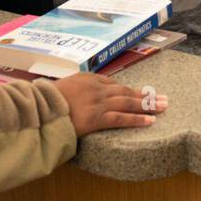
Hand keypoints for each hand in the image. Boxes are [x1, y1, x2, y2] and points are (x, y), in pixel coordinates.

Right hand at [53, 73, 167, 136]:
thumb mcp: (60, 89)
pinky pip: (121, 118)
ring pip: (127, 102)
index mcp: (87, 79)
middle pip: (125, 91)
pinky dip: (137, 119)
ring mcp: (97, 102)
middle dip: (145, 95)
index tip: (139, 93)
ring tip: (162, 106)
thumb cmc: (44, 101)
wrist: (38, 108)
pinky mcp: (97, 117)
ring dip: (147, 104)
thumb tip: (76, 99)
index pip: (112, 84)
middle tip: (162, 98)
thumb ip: (73, 92)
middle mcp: (95, 88)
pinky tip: (150, 121)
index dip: (128, 90)